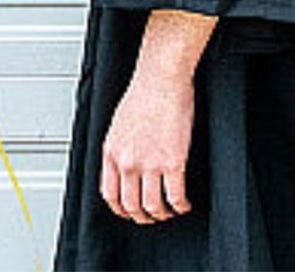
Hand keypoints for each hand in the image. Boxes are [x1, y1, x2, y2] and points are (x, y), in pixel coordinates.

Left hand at [99, 65, 194, 225]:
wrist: (161, 77)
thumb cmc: (145, 91)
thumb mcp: (120, 122)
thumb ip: (121, 146)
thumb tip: (126, 163)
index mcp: (112, 151)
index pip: (110, 194)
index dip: (121, 209)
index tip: (130, 212)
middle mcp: (127, 161)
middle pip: (131, 205)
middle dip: (143, 217)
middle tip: (153, 216)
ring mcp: (149, 164)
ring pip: (153, 207)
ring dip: (163, 214)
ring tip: (171, 210)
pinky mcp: (173, 162)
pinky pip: (176, 197)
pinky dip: (181, 206)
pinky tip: (185, 203)